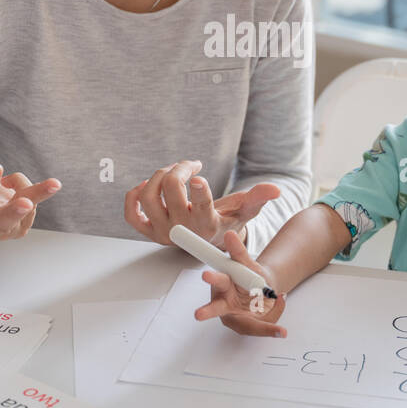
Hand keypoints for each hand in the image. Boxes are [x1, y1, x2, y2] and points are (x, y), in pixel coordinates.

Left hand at [124, 159, 280, 246]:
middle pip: (170, 188)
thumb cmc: (225, 221)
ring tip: (174, 172)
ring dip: (159, 175)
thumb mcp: (244, 210)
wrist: (207, 241)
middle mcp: (183, 229)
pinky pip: (131, 214)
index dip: (198, 191)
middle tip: (191, 166)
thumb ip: (258, 198)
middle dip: (180, 167)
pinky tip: (147, 186)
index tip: (198, 176)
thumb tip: (276, 189)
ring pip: (149, 195)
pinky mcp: (148, 230)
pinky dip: (133, 196)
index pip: (202, 207)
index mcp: (207, 223)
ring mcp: (162, 231)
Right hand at [193, 231, 286, 336]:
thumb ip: (238, 251)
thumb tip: (229, 233)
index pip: (217, 281)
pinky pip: (263, 325)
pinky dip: (274, 318)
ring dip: (265, 327)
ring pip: (248, 325)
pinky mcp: (247, 327)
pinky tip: (281, 315)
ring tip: (280, 331)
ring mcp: (235, 318)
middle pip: (216, 308)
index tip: (205, 274)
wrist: (261, 289)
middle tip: (197, 314)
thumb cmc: (247, 277)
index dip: (212, 278)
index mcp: (222, 286)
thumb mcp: (246, 263)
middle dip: (207, 311)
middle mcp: (224, 304)